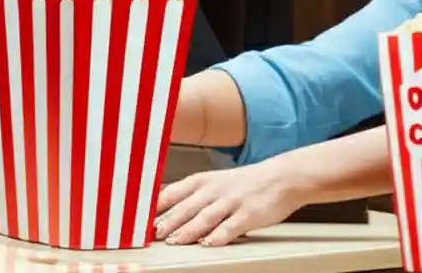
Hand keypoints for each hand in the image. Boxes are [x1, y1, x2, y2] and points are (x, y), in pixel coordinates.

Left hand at [153, 159, 301, 245]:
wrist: (282, 178)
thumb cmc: (246, 184)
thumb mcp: (215, 182)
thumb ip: (191, 196)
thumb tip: (162, 211)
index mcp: (203, 181)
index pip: (173, 192)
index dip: (156, 206)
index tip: (139, 218)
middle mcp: (215, 190)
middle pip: (186, 207)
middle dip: (168, 222)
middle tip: (154, 235)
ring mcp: (231, 202)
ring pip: (205, 217)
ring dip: (188, 230)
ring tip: (175, 242)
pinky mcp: (248, 214)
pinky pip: (230, 227)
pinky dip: (218, 236)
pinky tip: (208, 244)